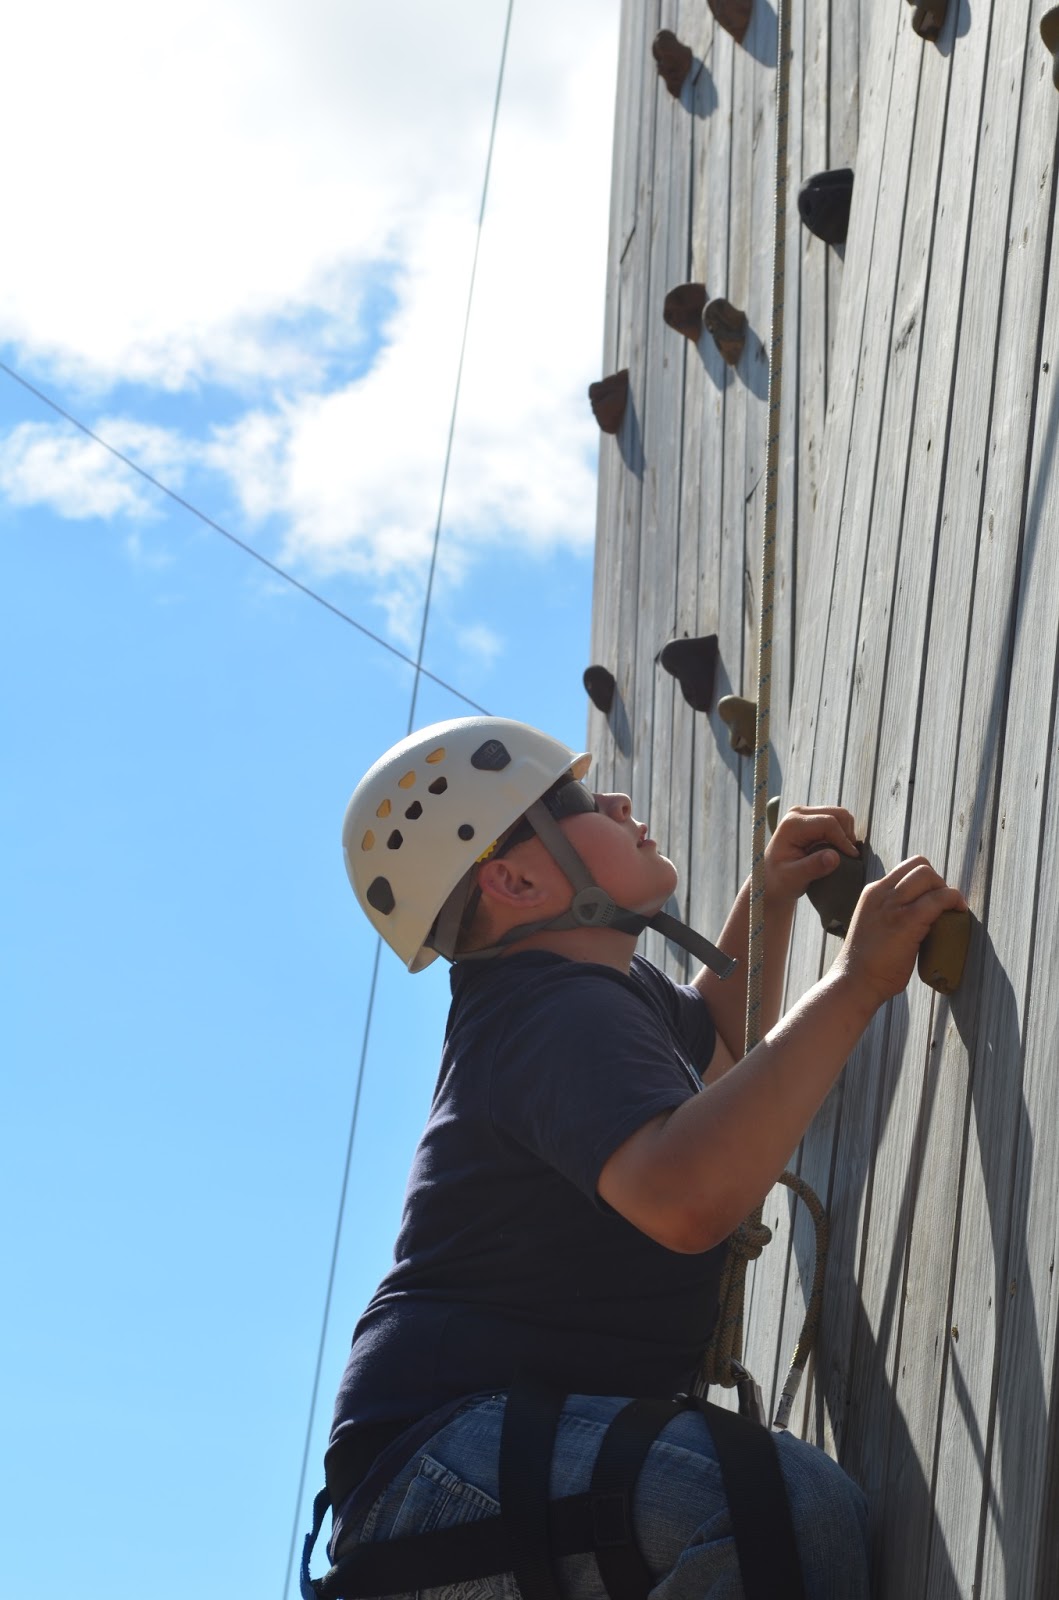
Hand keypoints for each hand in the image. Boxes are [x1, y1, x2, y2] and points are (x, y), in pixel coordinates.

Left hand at [764, 805, 860, 905]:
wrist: (773, 881)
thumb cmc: (780, 882)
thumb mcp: (793, 879)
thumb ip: (813, 867)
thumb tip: (834, 857)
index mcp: (792, 824)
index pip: (828, 824)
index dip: (843, 840)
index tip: (852, 858)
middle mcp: (798, 813)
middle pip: (838, 814)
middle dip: (847, 835)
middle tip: (850, 856)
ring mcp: (805, 814)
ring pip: (840, 815)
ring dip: (846, 834)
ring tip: (844, 854)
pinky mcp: (812, 819)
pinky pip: (837, 821)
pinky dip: (843, 834)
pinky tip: (839, 850)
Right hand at [837, 856, 967, 1006]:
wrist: (854, 981)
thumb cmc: (866, 963)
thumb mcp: (874, 924)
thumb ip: (891, 912)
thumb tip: (921, 911)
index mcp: (873, 893)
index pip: (906, 868)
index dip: (926, 880)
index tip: (934, 899)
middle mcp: (881, 893)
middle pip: (920, 866)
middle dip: (938, 883)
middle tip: (944, 906)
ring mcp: (893, 905)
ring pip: (929, 876)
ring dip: (947, 891)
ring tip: (952, 911)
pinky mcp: (907, 920)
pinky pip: (939, 898)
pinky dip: (954, 901)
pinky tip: (958, 913)